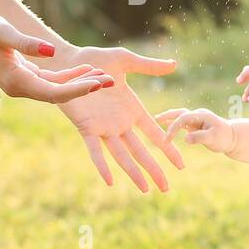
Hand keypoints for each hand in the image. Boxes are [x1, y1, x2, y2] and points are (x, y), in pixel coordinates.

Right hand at [0, 9, 114, 102]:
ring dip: (81, 82)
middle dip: (85, 88)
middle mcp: (21, 88)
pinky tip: (88, 70)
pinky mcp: (27, 76)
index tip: (97, 85)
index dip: (76, 90)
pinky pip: (53, 80)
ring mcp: (24, 84)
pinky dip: (70, 76)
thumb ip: (27, 43)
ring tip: (106, 77)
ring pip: (59, 88)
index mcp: (16, 82)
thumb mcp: (4, 32)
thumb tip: (51, 51)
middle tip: (111, 82)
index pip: (53, 93)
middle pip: (60, 94)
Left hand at [53, 44, 185, 192]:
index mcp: (132, 110)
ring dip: (134, 173)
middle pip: (141, 152)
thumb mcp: (126, 61)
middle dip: (155, 170)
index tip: (181, 165)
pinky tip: (111, 181)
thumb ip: (149, 66)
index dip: (168, 150)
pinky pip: (95, 150)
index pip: (156, 135)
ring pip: (122, 155)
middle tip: (166, 188)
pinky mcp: (86, 127)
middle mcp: (120, 123)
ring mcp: (104, 127)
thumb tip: (174, 65)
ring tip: (145, 190)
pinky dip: (102, 166)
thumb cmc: (95, 58)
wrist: (67, 60)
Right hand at [155, 107, 236, 153]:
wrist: (232, 138)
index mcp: (202, 115)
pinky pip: (182, 122)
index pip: (183, 118)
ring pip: (180, 116)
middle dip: (168, 116)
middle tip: (155, 119)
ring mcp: (196, 119)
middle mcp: (198, 115)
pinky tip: (165, 124)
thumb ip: (200, 137)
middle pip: (180, 112)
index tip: (166, 140)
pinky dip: (173, 123)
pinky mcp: (195, 124)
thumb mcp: (214, 138)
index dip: (173, 128)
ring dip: (169, 117)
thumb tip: (186, 139)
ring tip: (157, 119)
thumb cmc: (224, 138)